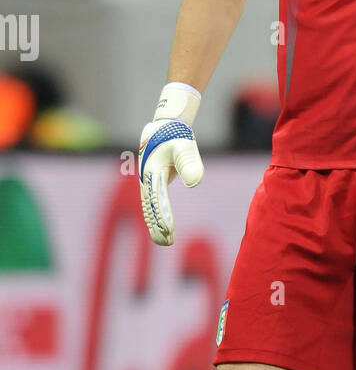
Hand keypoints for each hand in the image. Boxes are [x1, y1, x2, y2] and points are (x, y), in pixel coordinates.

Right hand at [138, 83, 203, 245]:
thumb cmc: (177, 136)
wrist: (166, 126)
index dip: (163, 215)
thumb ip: (190, 163)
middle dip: (157, 225)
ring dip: (156, 224)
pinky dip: (156, 217)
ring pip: (149, 207)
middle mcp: (147, 178)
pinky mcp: (152, 182)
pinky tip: (162, 230)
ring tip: (165, 242)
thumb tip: (194, 183)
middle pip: (150, 207)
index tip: (168, 230)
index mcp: (153, 170)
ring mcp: (148, 181)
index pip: (158, 198)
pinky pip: (153, 204)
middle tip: (167, 243)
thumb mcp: (185, 146)